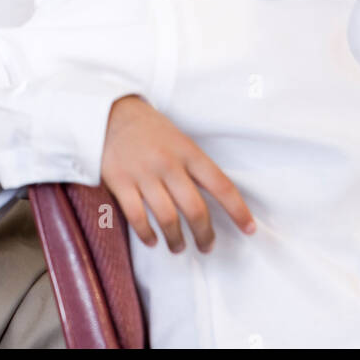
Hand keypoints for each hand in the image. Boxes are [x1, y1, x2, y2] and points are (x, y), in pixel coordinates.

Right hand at [101, 95, 254, 253]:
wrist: (110, 112)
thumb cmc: (150, 129)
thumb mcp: (179, 139)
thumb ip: (194, 166)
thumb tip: (216, 198)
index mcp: (188, 151)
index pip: (221, 185)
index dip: (238, 210)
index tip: (249, 229)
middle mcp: (168, 163)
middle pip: (195, 209)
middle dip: (205, 235)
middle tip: (207, 246)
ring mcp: (143, 173)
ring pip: (167, 218)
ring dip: (176, 240)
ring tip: (179, 247)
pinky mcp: (120, 182)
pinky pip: (137, 217)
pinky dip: (147, 235)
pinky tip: (153, 240)